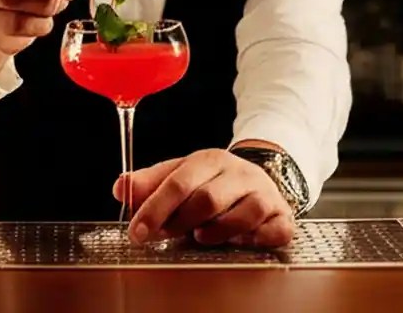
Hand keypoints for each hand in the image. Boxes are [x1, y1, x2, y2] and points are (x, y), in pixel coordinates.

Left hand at [116, 149, 295, 248]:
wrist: (259, 178)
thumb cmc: (212, 182)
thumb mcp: (179, 175)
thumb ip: (148, 183)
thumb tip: (121, 189)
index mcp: (209, 160)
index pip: (178, 183)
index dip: (155, 209)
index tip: (138, 232)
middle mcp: (238, 173)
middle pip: (207, 200)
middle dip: (182, 223)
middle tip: (170, 234)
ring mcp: (263, 194)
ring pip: (240, 217)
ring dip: (216, 234)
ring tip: (202, 235)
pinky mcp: (282, 215)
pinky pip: (271, 232)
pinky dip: (252, 241)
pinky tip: (238, 240)